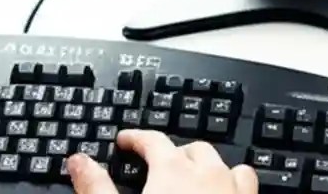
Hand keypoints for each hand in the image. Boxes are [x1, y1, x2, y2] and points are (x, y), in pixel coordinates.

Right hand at [69, 130, 257, 193]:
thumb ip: (97, 188)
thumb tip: (79, 161)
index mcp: (172, 171)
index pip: (153, 140)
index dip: (136, 138)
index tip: (125, 141)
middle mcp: (207, 175)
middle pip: (190, 149)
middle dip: (172, 153)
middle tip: (155, 165)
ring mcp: (234, 192)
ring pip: (224, 164)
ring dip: (206, 166)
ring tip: (192, 177)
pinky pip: (248, 183)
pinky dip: (233, 182)